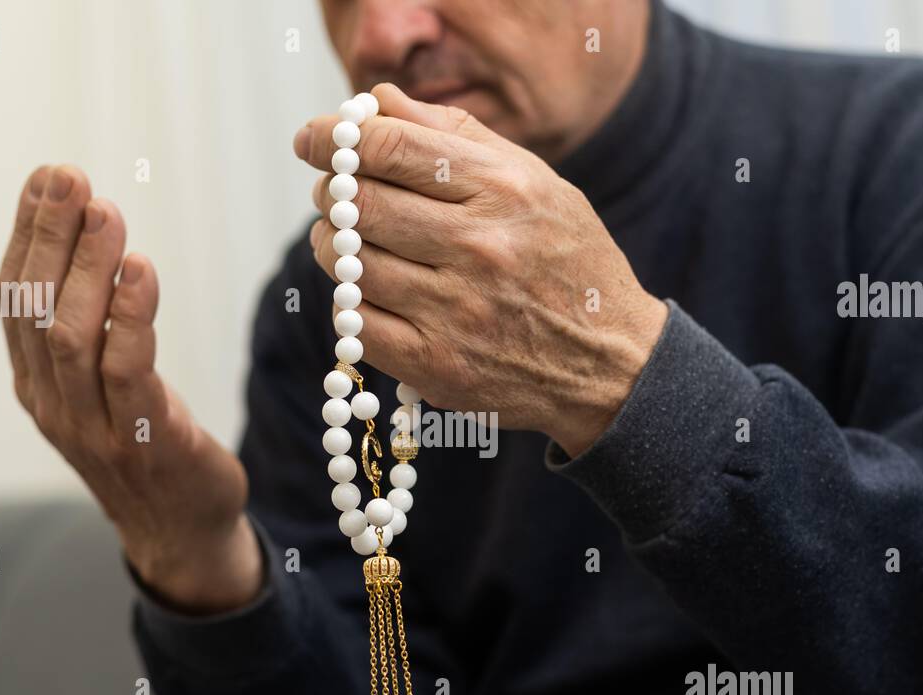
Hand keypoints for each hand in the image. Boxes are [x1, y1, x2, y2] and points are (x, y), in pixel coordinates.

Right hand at [0, 165, 260, 612]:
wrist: (180, 530)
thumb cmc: (149, 442)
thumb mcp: (106, 382)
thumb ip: (91, 323)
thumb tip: (90, 236)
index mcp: (36, 383)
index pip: (16, 297)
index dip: (27, 234)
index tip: (45, 177)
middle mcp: (51, 403)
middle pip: (35, 308)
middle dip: (48, 236)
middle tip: (68, 176)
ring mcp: (91, 427)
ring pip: (72, 335)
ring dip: (87, 268)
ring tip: (107, 211)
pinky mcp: (143, 441)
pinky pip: (126, 371)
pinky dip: (131, 317)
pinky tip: (141, 271)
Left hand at [294, 83, 667, 457]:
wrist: (610, 362)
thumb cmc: (566, 261)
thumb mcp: (534, 182)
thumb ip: (455, 136)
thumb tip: (378, 102)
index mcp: (503, 190)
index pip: (389, 148)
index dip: (333, 137)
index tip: (312, 138)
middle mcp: (479, 247)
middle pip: (358, 203)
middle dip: (330, 191)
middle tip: (331, 192)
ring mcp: (455, 310)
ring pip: (349, 263)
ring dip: (331, 247)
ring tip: (348, 242)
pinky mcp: (436, 363)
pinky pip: (356, 322)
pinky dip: (351, 301)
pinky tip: (369, 291)